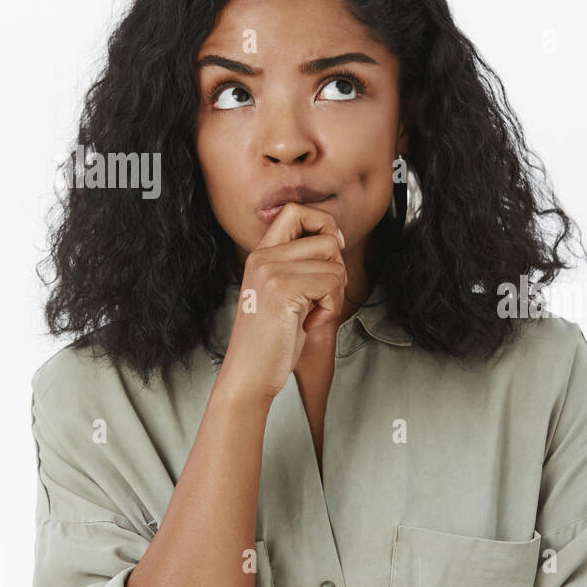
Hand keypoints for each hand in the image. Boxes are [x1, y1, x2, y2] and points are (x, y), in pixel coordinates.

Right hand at [216, 203, 347, 405]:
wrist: (249, 375)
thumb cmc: (272, 341)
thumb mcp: (284, 293)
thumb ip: (300, 265)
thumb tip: (335, 239)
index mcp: (260, 254)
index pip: (295, 210)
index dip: (323, 225)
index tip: (330, 254)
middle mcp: (262, 257)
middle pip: (325, 236)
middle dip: (337, 267)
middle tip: (321, 296)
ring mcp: (270, 271)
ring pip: (334, 263)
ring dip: (334, 294)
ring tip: (311, 314)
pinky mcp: (282, 290)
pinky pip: (332, 284)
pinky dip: (330, 309)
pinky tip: (309, 323)